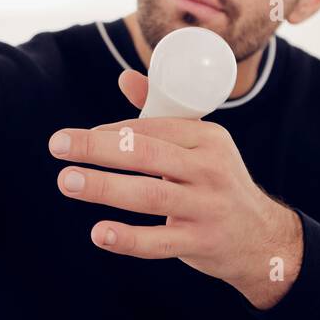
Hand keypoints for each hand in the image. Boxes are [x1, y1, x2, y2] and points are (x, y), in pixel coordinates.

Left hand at [47, 69, 304, 309]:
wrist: (262, 237)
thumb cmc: (216, 182)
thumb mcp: (199, 144)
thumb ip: (160, 114)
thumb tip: (123, 77)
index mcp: (207, 137)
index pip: (153, 128)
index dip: (111, 131)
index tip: (76, 138)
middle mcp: (209, 169)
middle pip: (146, 154)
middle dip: (97, 148)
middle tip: (57, 144)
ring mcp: (206, 207)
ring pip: (149, 196)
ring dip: (103, 187)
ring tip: (66, 181)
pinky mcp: (200, 242)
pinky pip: (159, 242)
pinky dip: (127, 238)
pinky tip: (98, 233)